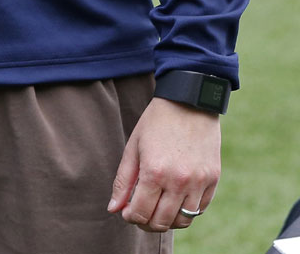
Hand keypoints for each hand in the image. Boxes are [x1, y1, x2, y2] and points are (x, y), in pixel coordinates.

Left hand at [107, 97, 219, 230]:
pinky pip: (200, 209)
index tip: (127, 212)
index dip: (131, 217)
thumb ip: (123, 180)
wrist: (188, 102)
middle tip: (140, 213)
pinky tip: (175, 200)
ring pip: (183, 221)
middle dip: (147, 222)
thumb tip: (114, 209)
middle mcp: (178, 181)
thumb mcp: (133, 147)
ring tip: (157, 208)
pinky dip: (186, 211)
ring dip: (168, 220)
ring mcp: (198, 182)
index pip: (141, 213)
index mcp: (154, 172)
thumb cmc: (156, 123)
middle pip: (162, 222)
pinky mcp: (213, 180)